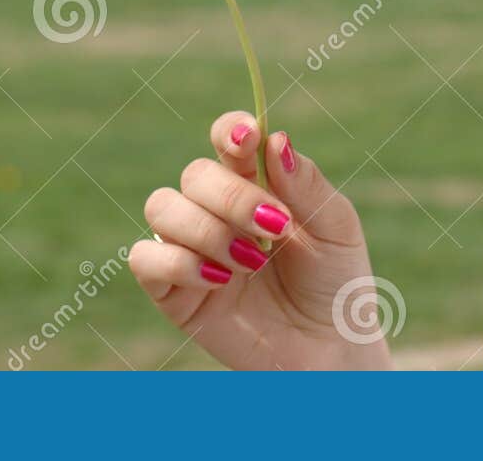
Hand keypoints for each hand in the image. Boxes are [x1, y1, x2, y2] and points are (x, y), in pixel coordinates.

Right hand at [128, 112, 391, 369]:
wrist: (331, 351)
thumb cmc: (337, 285)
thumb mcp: (336, 228)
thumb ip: (305, 183)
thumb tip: (275, 139)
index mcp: (255, 185)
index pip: (226, 140)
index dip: (230, 131)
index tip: (248, 139)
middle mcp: (216, 211)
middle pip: (194, 174)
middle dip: (232, 196)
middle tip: (274, 228)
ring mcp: (190, 249)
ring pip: (161, 206)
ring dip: (207, 229)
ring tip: (252, 261)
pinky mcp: (173, 292)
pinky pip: (145, 257)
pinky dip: (179, 262)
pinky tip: (221, 281)